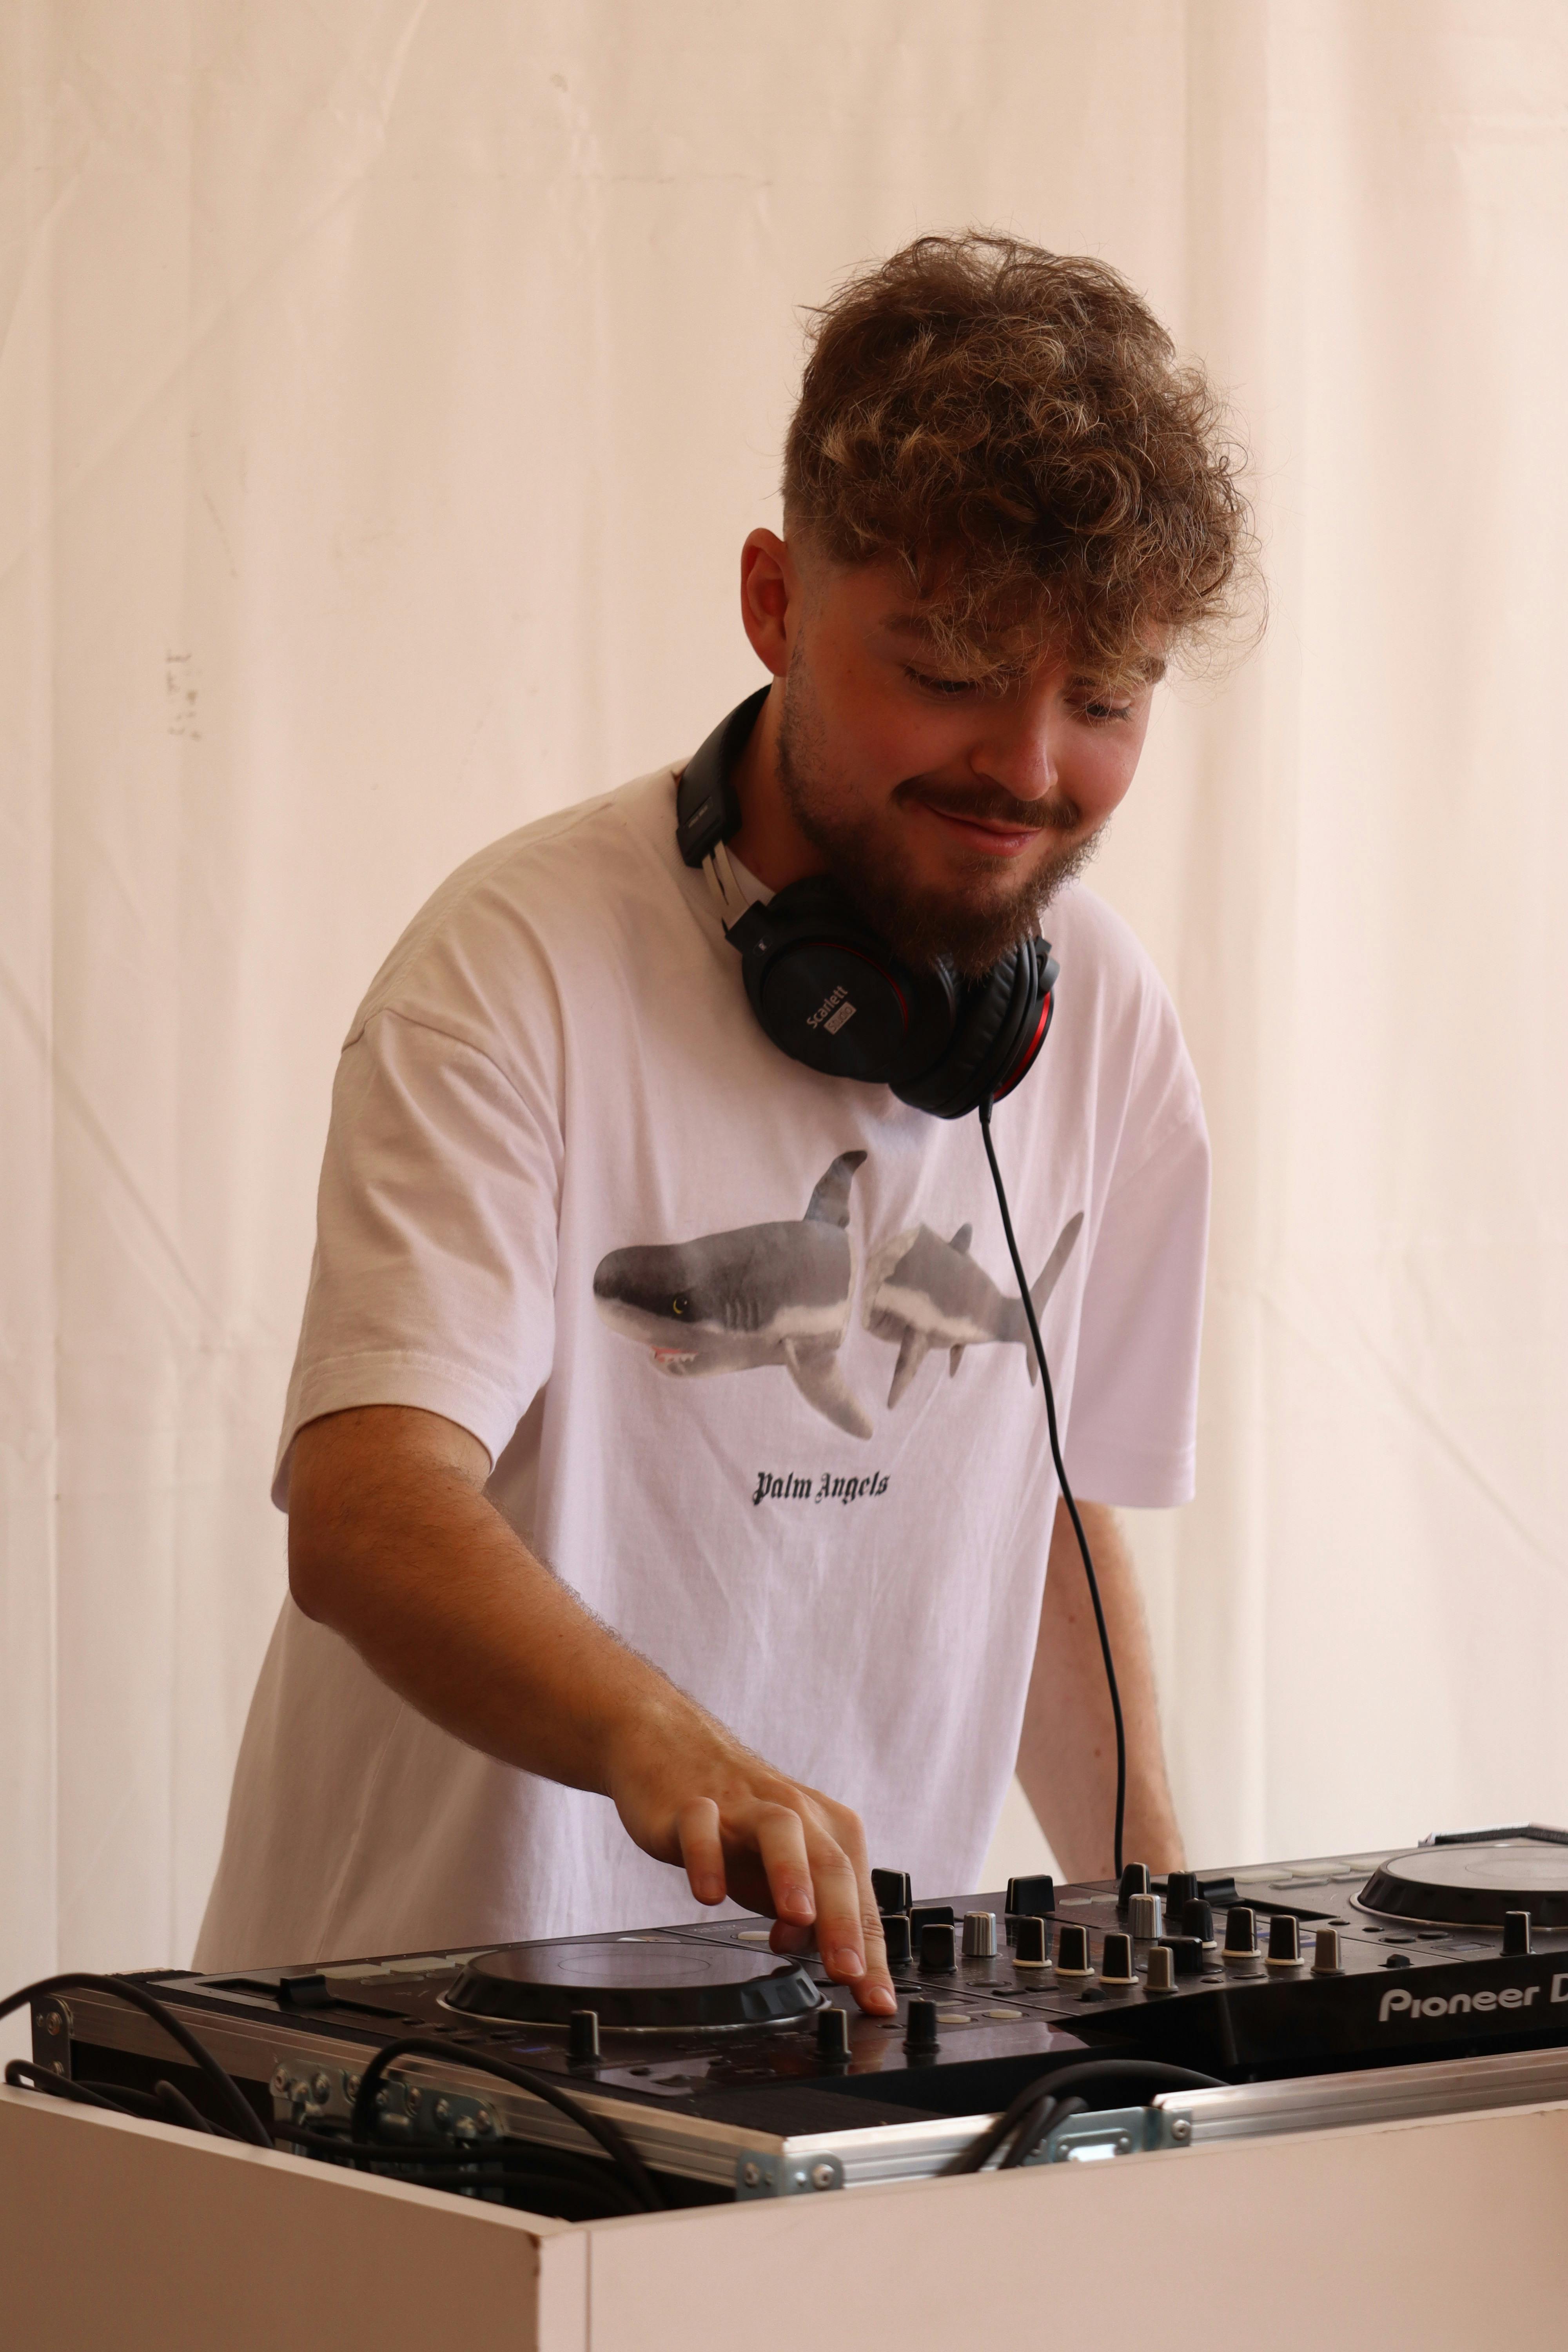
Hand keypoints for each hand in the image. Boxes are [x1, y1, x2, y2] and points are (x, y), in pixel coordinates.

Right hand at [605, 1699, 895, 2015]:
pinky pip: (702, 1826)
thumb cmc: (739, 1823)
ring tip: (796, 1917)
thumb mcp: (782, 1872)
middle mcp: (794, 1812)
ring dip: (792, 1874)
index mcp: (826, 1830)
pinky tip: (709, 1894)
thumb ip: (808, 1915)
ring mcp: (743, 1805)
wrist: (675, 1750)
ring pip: (780, 1831)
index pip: (857, 1898)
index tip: (878, 2001)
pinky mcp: (692, 1803)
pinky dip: (707, 1857)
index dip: (870, 1953)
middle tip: (848, 1971)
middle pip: (830, 1863)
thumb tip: (827, 1960)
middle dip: (843, 1921)